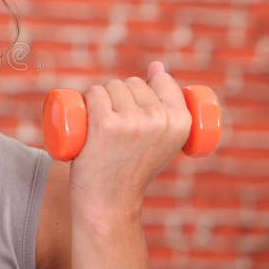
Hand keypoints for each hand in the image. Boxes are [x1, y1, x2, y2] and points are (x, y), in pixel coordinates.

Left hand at [68, 61, 192, 220]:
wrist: (108, 203)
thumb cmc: (130, 168)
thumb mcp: (159, 138)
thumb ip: (165, 104)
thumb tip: (157, 65)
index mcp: (182, 122)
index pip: (161, 81)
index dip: (144, 92)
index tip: (136, 117)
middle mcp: (160, 120)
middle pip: (131, 82)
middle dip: (119, 96)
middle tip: (115, 129)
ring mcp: (132, 122)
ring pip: (110, 86)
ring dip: (100, 98)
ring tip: (102, 129)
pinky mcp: (105, 125)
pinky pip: (93, 93)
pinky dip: (86, 100)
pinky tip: (89, 121)